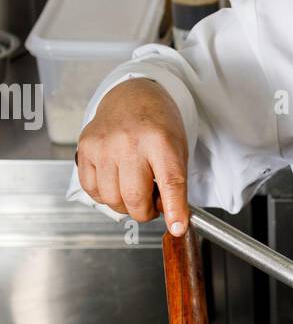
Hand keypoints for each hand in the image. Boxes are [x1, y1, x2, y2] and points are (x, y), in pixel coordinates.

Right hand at [75, 79, 189, 234]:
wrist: (132, 96)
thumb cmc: (158, 125)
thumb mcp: (177, 149)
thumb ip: (174, 185)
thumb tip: (173, 222)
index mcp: (160, 140)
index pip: (170, 182)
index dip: (174, 210)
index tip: (177, 227)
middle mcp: (129, 142)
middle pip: (134, 198)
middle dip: (146, 212)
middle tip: (153, 204)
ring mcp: (103, 145)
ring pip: (112, 199)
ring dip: (125, 205)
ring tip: (135, 188)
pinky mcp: (85, 149)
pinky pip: (92, 190)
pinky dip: (105, 196)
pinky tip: (116, 182)